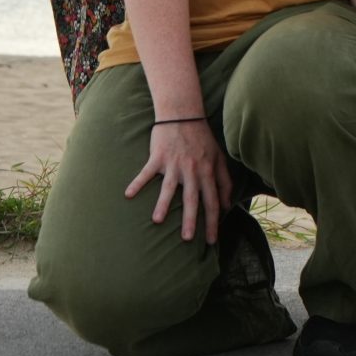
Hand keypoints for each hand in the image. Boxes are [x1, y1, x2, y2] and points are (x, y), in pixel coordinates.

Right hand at [124, 116, 231, 243]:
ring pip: (169, 187)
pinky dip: (137, 183)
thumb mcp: (219, 158)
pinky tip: (128, 195)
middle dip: (190, 220)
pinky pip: (146, 172)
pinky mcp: (158, 157)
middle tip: (187, 239)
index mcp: (208, 172)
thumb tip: (227, 204)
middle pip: (192, 198)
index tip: (211, 240)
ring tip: (157, 221)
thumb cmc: (202, 139)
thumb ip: (224, 181)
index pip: (212, 202)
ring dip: (163, 204)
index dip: (213, 221)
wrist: (183, 115)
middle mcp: (192, 170)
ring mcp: (174, 164)